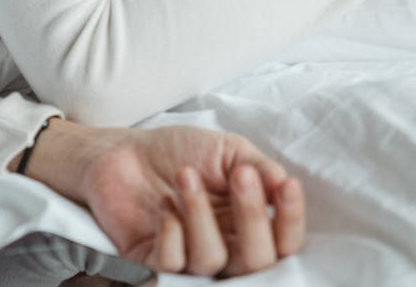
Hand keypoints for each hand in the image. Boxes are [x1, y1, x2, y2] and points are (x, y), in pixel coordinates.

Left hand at [15, 119, 305, 276]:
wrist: (124, 150)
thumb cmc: (179, 151)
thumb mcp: (228, 150)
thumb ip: (259, 167)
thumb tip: (283, 182)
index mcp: (248, 223)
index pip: (284, 241)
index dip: (291, 220)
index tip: (285, 185)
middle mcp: (225, 247)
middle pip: (256, 261)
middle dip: (252, 216)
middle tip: (239, 175)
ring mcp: (189, 258)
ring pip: (212, 260)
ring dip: (201, 214)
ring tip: (186, 175)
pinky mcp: (153, 261)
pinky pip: (172, 264)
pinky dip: (171, 233)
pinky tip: (164, 205)